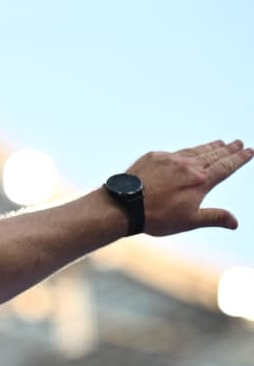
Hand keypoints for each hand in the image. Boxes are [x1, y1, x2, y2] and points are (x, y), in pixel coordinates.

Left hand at [127, 139, 252, 236]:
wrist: (124, 206)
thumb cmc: (157, 217)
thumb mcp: (189, 221)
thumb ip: (214, 218)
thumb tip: (236, 222)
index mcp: (200, 181)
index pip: (226, 166)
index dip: (239, 158)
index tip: (249, 150)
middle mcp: (188, 166)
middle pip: (213, 155)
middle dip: (228, 149)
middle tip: (238, 142)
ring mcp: (170, 159)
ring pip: (195, 151)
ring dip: (209, 147)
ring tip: (220, 143)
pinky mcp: (153, 157)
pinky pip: (174, 152)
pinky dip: (186, 151)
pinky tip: (188, 152)